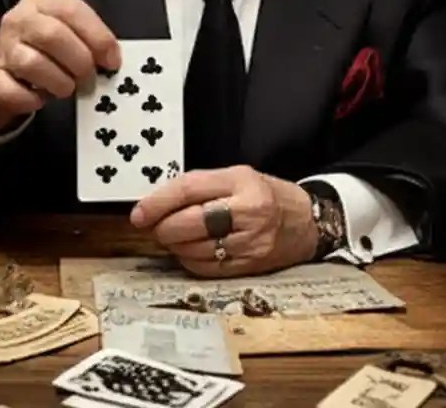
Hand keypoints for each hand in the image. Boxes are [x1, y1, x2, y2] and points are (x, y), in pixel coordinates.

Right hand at [0, 0, 119, 134]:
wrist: (3, 75)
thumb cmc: (45, 53)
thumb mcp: (67, 36)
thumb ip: (88, 41)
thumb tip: (111, 59)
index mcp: (41, 2)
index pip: (72, 9)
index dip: (98, 36)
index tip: (112, 61)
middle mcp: (18, 19)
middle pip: (52, 35)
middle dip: (79, 61)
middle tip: (89, 79)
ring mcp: (1, 48)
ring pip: (32, 63)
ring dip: (59, 82)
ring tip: (67, 89)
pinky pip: (13, 92)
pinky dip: (32, 100)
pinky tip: (40, 99)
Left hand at [130, 165, 319, 276]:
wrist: (307, 223)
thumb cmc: (267, 196)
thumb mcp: (237, 177)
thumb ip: (199, 187)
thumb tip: (156, 205)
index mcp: (242, 182)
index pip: (189, 190)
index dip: (158, 202)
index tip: (139, 213)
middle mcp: (248, 212)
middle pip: (188, 223)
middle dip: (163, 228)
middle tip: (156, 226)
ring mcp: (249, 243)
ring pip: (193, 249)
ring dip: (174, 246)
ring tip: (175, 237)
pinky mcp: (248, 267)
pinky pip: (205, 268)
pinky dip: (189, 261)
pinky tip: (190, 251)